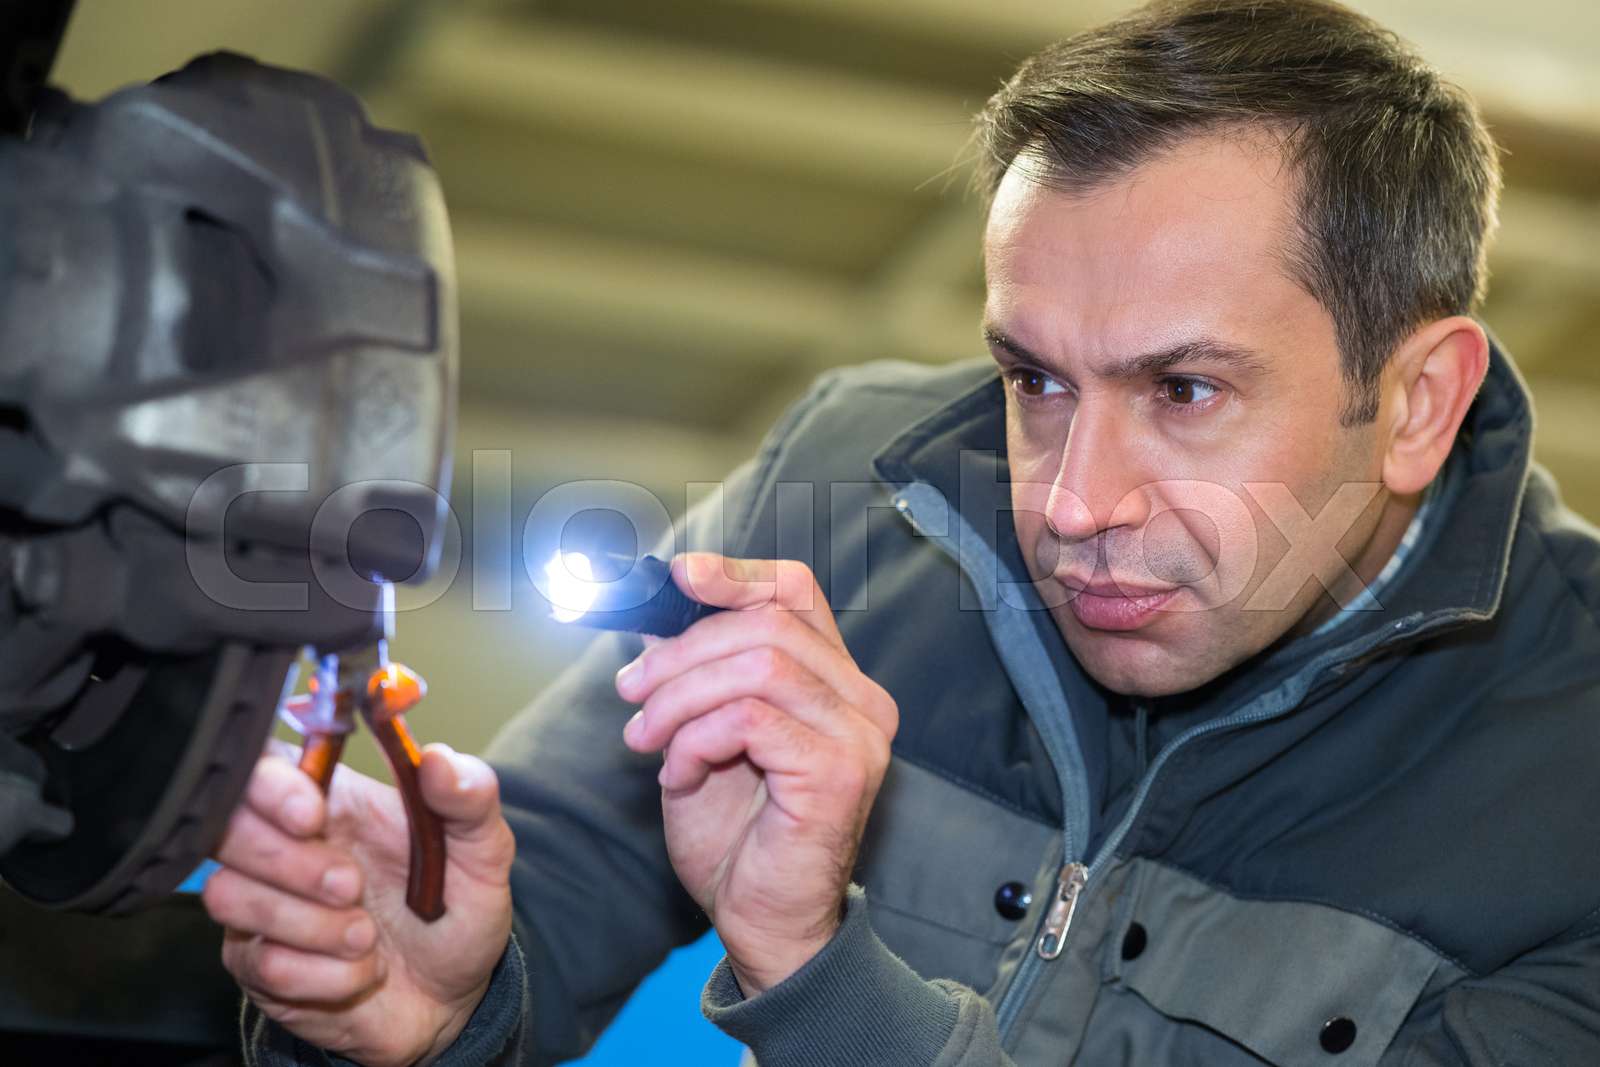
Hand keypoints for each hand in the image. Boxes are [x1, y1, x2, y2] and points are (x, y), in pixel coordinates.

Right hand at [203, 741, 515, 1066]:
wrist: (449, 1001)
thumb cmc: (456, 914)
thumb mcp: (484, 854)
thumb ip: (471, 800)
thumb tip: (438, 759)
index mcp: (335, 802)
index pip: (264, 764)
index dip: (269, 784)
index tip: (313, 816)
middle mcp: (286, 848)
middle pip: (227, 827)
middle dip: (291, 862)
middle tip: (353, 886)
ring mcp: (262, 907)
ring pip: (230, 896)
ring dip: (311, 924)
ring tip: (365, 936)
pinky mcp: (258, 965)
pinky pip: (262, 963)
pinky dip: (325, 974)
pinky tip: (360, 971)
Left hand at [618, 553, 897, 995]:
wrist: (761, 923)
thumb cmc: (736, 836)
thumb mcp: (706, 734)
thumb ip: (702, 675)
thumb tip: (662, 615)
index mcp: (836, 682)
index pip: (795, 593)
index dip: (735, 574)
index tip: (678, 575)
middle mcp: (862, 701)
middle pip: (767, 624)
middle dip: (681, 652)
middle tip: (630, 691)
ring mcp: (858, 735)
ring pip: (757, 665)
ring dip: (681, 696)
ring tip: (644, 736)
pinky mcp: (839, 772)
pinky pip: (750, 720)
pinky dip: (697, 738)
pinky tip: (676, 772)